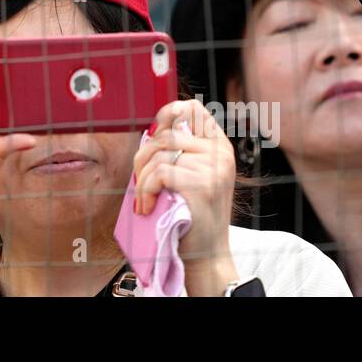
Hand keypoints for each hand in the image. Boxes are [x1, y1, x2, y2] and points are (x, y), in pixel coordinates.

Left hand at [132, 99, 237, 295]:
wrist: (207, 254)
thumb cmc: (193, 214)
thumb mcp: (193, 175)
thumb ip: (179, 151)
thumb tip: (149, 132)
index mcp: (219, 146)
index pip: (193, 108)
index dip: (168, 112)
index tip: (153, 135)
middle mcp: (220, 152)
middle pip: (167, 133)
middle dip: (144, 155)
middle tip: (140, 180)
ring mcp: (213, 167)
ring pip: (159, 154)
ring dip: (142, 178)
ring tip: (144, 198)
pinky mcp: (202, 184)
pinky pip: (159, 173)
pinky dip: (145, 190)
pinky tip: (147, 207)